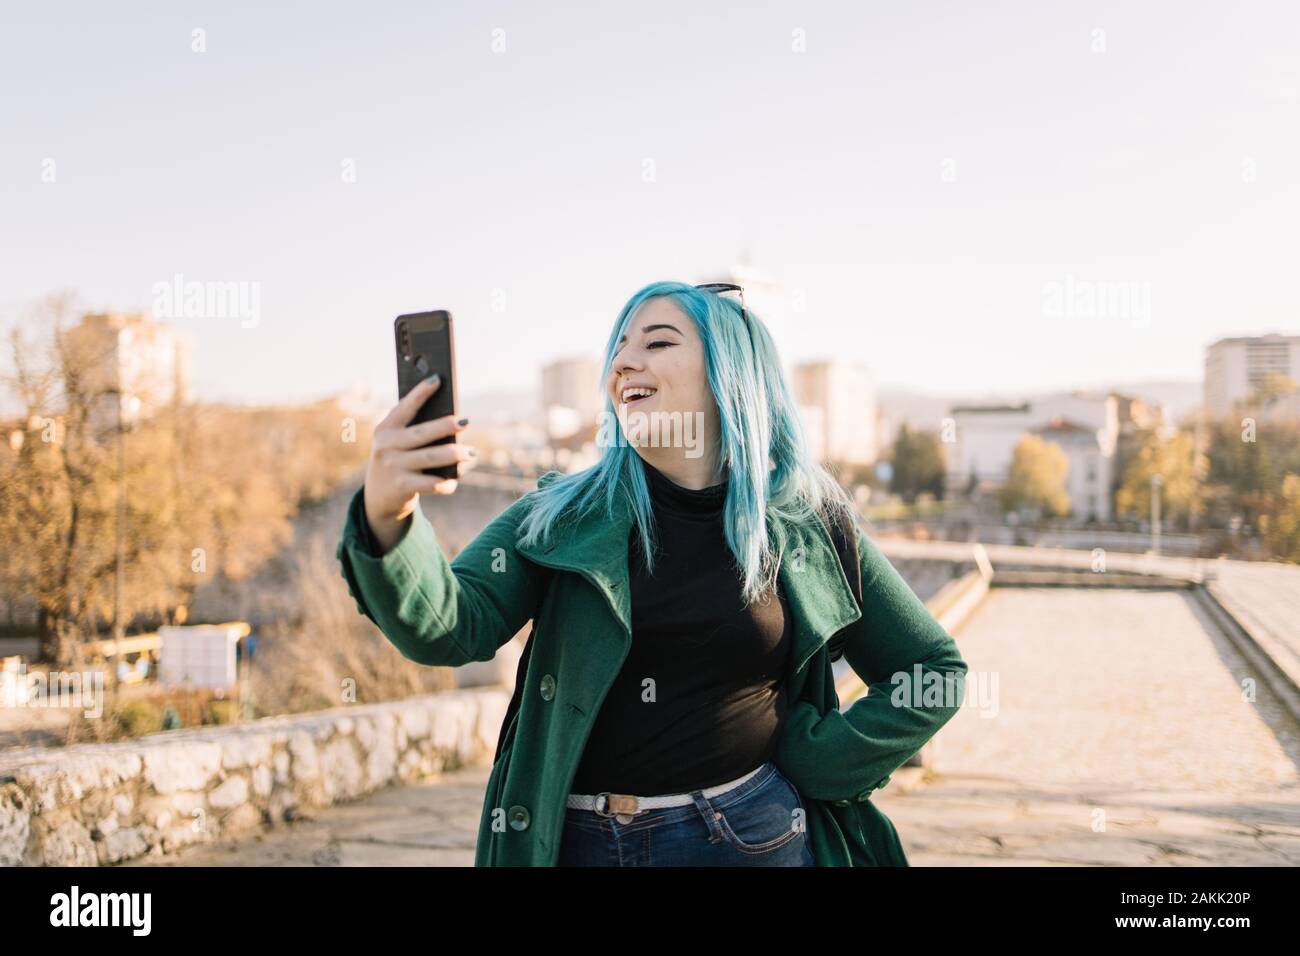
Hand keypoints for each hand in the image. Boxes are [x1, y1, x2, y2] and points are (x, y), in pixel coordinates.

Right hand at [363, 374, 476, 553]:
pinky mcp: (403, 486)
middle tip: (466, 423)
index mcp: (385, 429)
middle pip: (423, 433)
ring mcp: (394, 467)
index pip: (404, 407)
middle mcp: (387, 446)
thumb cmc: (397, 459)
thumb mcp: (396, 442)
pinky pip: (433, 483)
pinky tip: (454, 479)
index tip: (437, 379)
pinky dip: (447, 482)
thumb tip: (451, 420)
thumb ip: (413, 429)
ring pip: (433, 457)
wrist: (378, 496)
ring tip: (471, 453)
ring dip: (456, 454)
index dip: (421, 393)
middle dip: (446, 426)